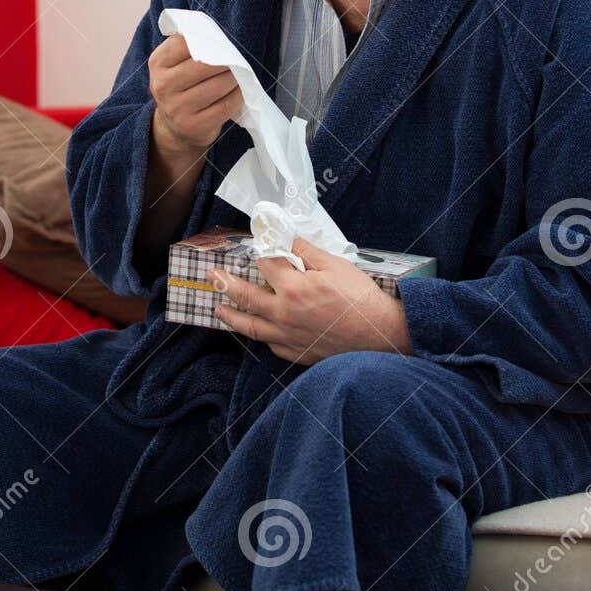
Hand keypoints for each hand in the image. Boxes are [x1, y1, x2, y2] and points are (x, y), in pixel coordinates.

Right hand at [147, 33, 241, 158]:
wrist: (174, 126)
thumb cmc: (181, 86)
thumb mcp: (174, 64)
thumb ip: (189, 46)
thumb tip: (218, 36)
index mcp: (158, 63)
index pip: (185, 43)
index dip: (209, 41)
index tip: (221, 44)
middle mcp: (163, 86)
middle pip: (205, 65)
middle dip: (226, 60)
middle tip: (237, 59)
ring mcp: (177, 108)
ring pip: (217, 86)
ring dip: (235, 78)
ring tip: (241, 75)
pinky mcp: (194, 126)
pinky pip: (225, 106)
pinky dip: (238, 96)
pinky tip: (240, 91)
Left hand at [210, 237, 411, 363]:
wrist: (380, 336)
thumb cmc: (361, 299)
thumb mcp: (336, 265)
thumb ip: (307, 251)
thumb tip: (286, 237)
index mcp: (293, 288)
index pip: (265, 264)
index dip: (260, 251)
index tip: (254, 243)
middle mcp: (284, 314)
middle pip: (245, 296)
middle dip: (225, 283)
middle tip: (210, 276)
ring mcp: (288, 336)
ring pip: (250, 326)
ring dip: (231, 316)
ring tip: (218, 309)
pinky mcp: (297, 353)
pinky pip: (270, 344)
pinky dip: (260, 335)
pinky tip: (256, 330)